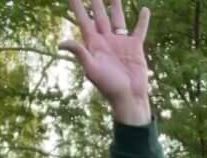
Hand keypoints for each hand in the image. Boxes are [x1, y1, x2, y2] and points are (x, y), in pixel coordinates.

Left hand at [60, 0, 151, 124]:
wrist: (129, 97)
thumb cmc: (109, 87)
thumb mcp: (92, 69)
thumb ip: (80, 53)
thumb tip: (61, 44)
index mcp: (94, 44)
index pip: (84, 19)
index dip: (77, 6)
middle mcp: (106, 40)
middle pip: (99, 15)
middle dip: (95, 1)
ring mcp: (121, 42)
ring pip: (117, 18)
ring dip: (116, 5)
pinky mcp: (135, 47)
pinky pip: (139, 30)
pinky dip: (143, 20)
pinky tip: (145, 10)